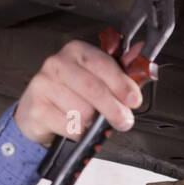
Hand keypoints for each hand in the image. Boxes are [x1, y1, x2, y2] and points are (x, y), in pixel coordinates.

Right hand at [13, 39, 146, 147]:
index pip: (103, 65)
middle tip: (123, 120)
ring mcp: (44, 84)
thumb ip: (123, 76)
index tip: (134, 100)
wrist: (38, 114)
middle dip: (113, 109)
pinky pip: (70, 127)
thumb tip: (146, 67)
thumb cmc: (72, 95)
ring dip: (92, 123)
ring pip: (83, 111)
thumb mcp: (100, 81)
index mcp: (77, 52)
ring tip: (88, 120)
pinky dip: (78, 133)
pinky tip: (74, 127)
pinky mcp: (37, 107)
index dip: (122, 85)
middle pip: (94, 89)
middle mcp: (57, 64)